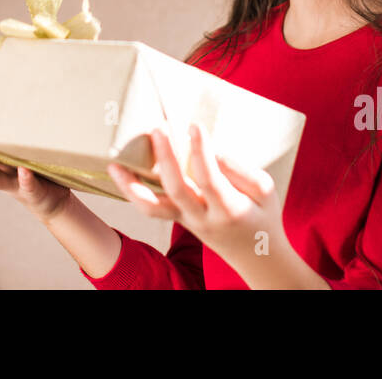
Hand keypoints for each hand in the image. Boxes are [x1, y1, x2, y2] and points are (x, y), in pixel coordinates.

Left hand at [107, 124, 286, 264]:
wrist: (254, 256)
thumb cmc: (262, 216)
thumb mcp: (265, 192)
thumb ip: (241, 171)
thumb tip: (213, 150)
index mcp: (229, 209)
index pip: (210, 179)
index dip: (201, 151)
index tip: (194, 126)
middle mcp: (202, 218)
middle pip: (177, 190)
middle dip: (165, 158)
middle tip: (158, 128)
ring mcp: (186, 221)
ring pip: (152, 208)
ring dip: (131, 185)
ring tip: (115, 163)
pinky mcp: (177, 219)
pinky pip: (150, 208)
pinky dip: (132, 191)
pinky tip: (119, 173)